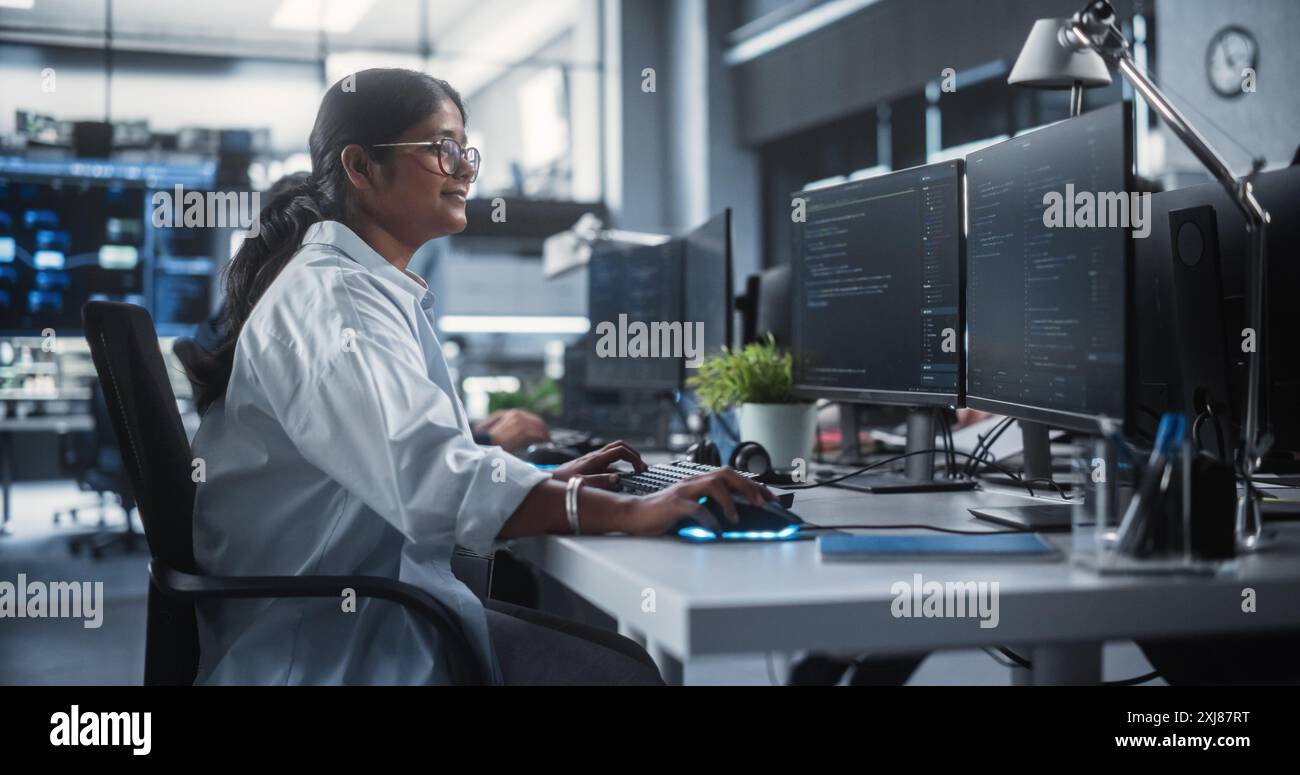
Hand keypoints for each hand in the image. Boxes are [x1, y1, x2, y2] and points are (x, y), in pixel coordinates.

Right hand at [476, 409, 549, 450]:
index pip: (532, 418)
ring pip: (539, 428)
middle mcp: (518, 415)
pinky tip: (544, 444)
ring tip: (547, 442)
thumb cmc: (491, 437)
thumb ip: (512, 424)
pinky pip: (537, 435)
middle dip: (544, 431)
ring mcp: (521, 423)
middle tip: (547, 438)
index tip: (543, 432)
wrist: (486, 442)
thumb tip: (523, 428)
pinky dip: (543, 440)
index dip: (539, 426)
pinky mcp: (523, 432)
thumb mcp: (500, 425)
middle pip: (538, 422)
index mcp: (514, 413)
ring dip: (544, 436)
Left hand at [551, 440, 646, 489]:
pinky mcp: (589, 465)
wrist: (547, 481)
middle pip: (619, 446)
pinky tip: (618, 479)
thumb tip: (617, 478)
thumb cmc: (562, 483)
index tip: (640, 469)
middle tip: (641, 467)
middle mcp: (595, 456)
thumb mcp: (582, 484)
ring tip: (634, 473)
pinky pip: (608, 463)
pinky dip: (617, 468)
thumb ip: (600, 482)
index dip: (634, 457)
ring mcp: (592, 459)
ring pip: (614, 453)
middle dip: (633, 454)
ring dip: (626, 460)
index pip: (621, 450)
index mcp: (595, 459)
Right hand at [621, 469, 776, 536]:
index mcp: (699, 482)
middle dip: (748, 487)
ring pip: (713, 484)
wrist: (633, 515)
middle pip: (726, 474)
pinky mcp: (673, 505)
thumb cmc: (662, 514)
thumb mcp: (692, 509)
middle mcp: (693, 482)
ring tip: (737, 516)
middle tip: (763, 503)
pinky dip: (708, 518)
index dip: (754, 485)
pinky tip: (716, 529)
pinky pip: (694, 508)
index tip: (772, 498)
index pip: (732, 476)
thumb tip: (739, 518)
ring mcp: (683, 492)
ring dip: (730, 500)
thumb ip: (711, 508)